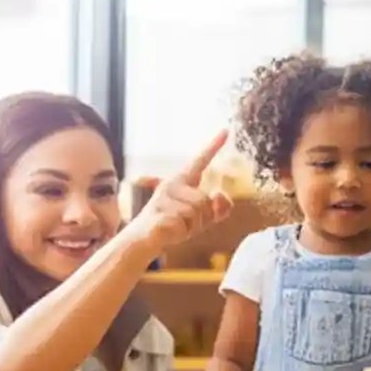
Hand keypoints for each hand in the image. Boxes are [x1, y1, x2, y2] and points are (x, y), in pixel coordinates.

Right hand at [124, 130, 232, 253]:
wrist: (144, 239)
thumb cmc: (172, 225)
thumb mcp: (200, 218)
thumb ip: (217, 209)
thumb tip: (221, 194)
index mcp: (180, 181)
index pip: (200, 162)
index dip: (213, 146)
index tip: (226, 131)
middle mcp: (172, 184)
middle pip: (205, 200)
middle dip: (202, 218)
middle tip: (183, 223)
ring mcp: (165, 197)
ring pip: (198, 211)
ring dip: (193, 225)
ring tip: (176, 225)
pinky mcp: (162, 211)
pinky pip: (187, 222)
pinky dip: (183, 231)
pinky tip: (170, 229)